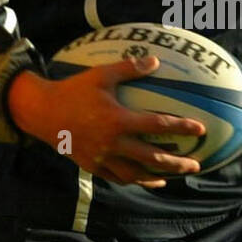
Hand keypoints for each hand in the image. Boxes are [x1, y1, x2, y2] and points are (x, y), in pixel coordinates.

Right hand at [7, 54, 204, 186]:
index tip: (200, 129)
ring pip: (135, 174)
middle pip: (151, 158)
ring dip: (158, 177)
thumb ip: (129, 68)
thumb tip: (156, 61)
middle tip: (196, 166)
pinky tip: (147, 179)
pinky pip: (118, 178)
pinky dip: (135, 180)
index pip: (157, 126)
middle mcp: (112, 143)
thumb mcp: (100, 75)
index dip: (181, 127)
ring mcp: (101, 158)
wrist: (41, 112)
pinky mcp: (92, 166)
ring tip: (174, 177)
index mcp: (117, 120)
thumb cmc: (73, 90)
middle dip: (176, 164)